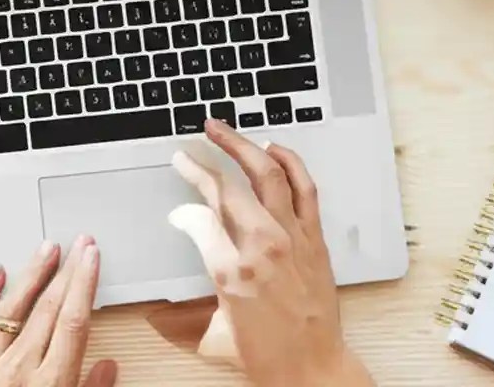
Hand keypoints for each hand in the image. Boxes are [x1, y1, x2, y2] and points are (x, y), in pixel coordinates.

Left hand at [0, 235, 117, 386]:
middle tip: (78, 244)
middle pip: (48, 309)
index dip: (84, 283)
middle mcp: (19, 370)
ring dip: (33, 274)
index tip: (90, 258)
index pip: (73, 322)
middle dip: (67, 271)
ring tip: (47, 249)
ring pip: (12, 309)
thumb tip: (107, 368)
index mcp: (52, 384)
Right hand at [168, 120, 374, 386]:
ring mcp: (292, 239)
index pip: (199, 214)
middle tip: (195, 140)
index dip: (186, 192)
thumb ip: (189, 282)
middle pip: (228, 187)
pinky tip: (274, 149)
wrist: (311, 368)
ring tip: (226, 130)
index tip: (180, 178)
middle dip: (205, 159)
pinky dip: (290, 162)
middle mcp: (262, 248)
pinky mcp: (314, 239)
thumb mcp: (210, 326)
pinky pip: (303, 188)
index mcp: (230, 272)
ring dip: (244, 146)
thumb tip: (183, 236)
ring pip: (267, 175)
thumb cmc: (262, 353)